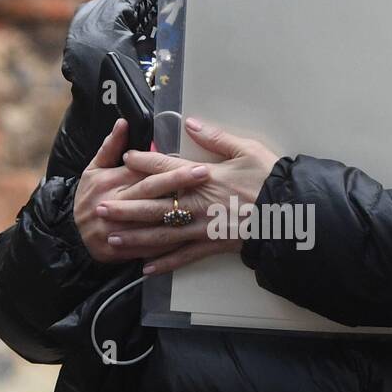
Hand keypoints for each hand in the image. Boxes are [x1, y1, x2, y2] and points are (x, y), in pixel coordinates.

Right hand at [73, 118, 210, 264]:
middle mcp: (112, 203)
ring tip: (205, 206)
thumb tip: (123, 123)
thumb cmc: (89, 197)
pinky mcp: (118, 250)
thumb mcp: (94, 169)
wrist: (71, 235)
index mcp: (109, 181)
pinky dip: (168, 244)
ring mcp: (115, 229)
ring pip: (151, 220)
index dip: (166, 166)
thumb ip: (110, 147)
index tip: (191, 161)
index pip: (141, 171)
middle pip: (148, 191)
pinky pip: (147, 247)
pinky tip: (189, 237)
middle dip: (177, 181)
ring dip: (178, 214)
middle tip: (203, 173)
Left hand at [98, 117, 282, 274]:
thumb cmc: (270, 179)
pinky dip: (163, 264)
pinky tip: (144, 268)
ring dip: (134, 237)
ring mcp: (202, 228)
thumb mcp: (247, 150)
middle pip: (153, 206)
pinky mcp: (211, 247)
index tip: (125, 160)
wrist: (291, 214)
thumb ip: (216, 138)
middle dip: (125, 207)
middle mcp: (196, 205)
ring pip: (161, 234)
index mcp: (203, 178)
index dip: (143, 164)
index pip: (166, 169)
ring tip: (112, 238)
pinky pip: (183, 258)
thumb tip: (191, 123)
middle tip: (100, 208)